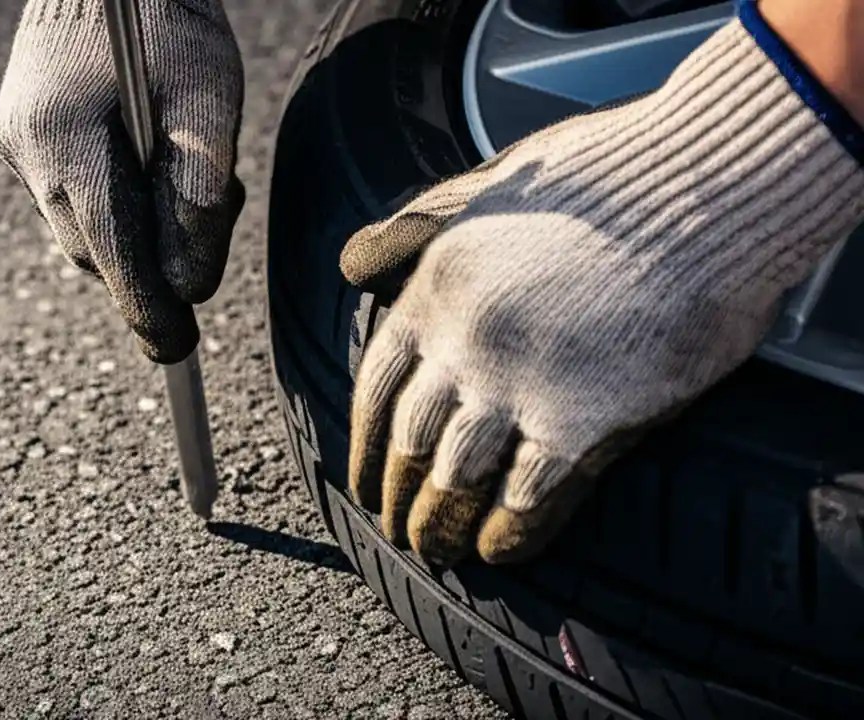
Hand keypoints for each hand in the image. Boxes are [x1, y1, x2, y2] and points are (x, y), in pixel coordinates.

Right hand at [0, 0, 243, 362]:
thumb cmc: (170, 22)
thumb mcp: (209, 99)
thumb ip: (200, 194)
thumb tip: (190, 284)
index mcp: (63, 132)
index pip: (107, 247)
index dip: (145, 305)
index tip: (176, 349)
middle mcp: (24, 146)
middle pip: (92, 247)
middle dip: (149, 263)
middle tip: (205, 246)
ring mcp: (11, 142)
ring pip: (78, 228)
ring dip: (131, 231)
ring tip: (180, 184)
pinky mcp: (13, 136)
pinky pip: (67, 198)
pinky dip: (109, 201)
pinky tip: (142, 164)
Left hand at [340, 16, 863, 564]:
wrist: (701, 188)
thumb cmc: (598, 180)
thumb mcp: (480, 190)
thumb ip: (411, 232)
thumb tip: (353, 266)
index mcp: (432, 292)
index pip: (374, 389)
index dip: (364, 446)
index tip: (366, 479)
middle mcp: (463, 345)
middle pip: (409, 443)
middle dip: (396, 494)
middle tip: (396, 527)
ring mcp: (520, 385)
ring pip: (456, 479)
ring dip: (440, 524)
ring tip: (436, 549)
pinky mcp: (585, 420)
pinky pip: (529, 497)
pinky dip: (509, 533)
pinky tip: (499, 552)